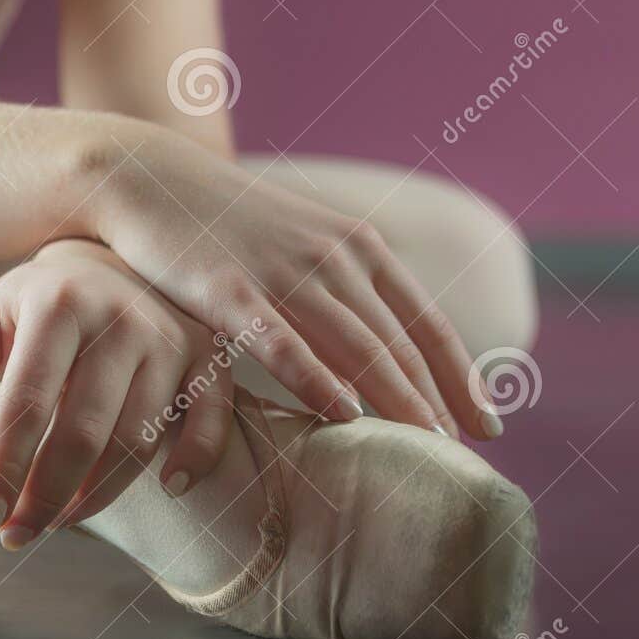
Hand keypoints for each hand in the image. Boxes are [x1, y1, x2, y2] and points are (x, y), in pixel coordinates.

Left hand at [0, 239, 238, 546]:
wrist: (102, 265)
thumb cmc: (29, 309)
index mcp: (58, 303)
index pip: (28, 401)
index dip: (3, 466)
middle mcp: (121, 316)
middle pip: (84, 432)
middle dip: (45, 496)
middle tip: (16, 536)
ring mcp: (170, 336)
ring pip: (138, 440)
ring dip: (96, 497)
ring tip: (57, 522)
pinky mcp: (207, 356)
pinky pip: (212, 421)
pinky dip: (195, 460)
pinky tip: (168, 489)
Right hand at [89, 126, 496, 439]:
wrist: (149, 179)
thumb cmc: (224, 226)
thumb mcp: (299, 246)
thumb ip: (340, 291)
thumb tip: (375, 356)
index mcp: (358, 246)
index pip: (427, 323)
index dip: (463, 377)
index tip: (489, 426)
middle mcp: (334, 256)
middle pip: (401, 344)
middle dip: (437, 404)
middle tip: (461, 459)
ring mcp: (285, 272)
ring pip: (358, 347)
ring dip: (398, 401)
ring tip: (425, 449)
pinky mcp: (231, 290)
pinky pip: (284, 343)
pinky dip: (318, 379)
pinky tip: (346, 415)